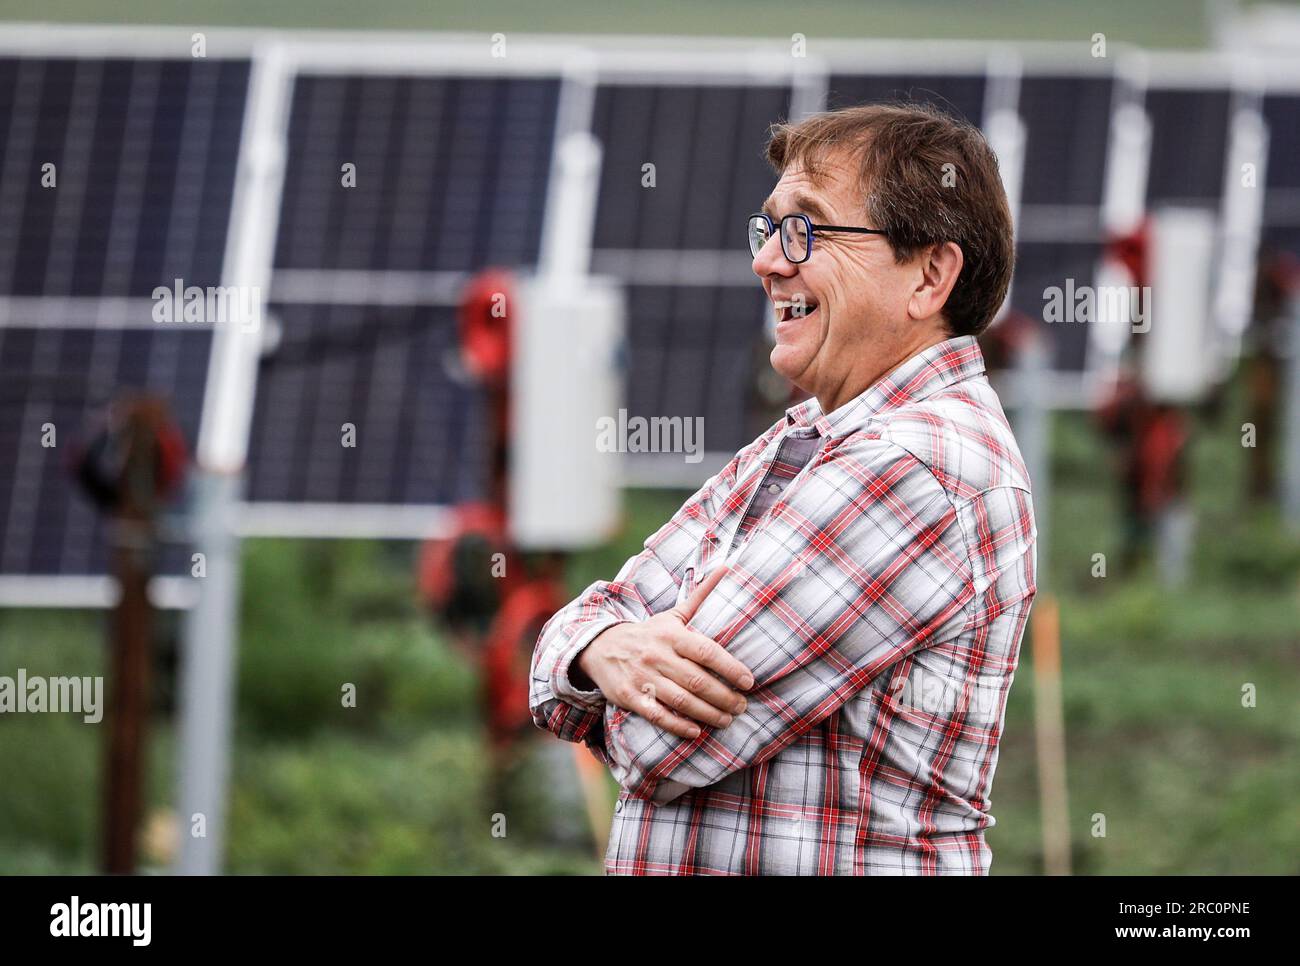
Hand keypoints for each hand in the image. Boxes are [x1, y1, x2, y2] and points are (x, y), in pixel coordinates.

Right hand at [575, 566, 753, 738]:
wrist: (599, 646)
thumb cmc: (648, 633)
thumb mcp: (672, 614)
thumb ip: (701, 596)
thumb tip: (726, 568)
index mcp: (671, 635)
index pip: (707, 652)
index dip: (730, 668)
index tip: (749, 682)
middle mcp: (658, 655)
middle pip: (698, 681)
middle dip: (725, 697)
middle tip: (742, 706)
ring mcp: (643, 677)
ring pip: (682, 701)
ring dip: (709, 714)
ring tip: (727, 720)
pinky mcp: (630, 697)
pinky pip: (658, 715)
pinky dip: (678, 725)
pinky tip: (696, 731)